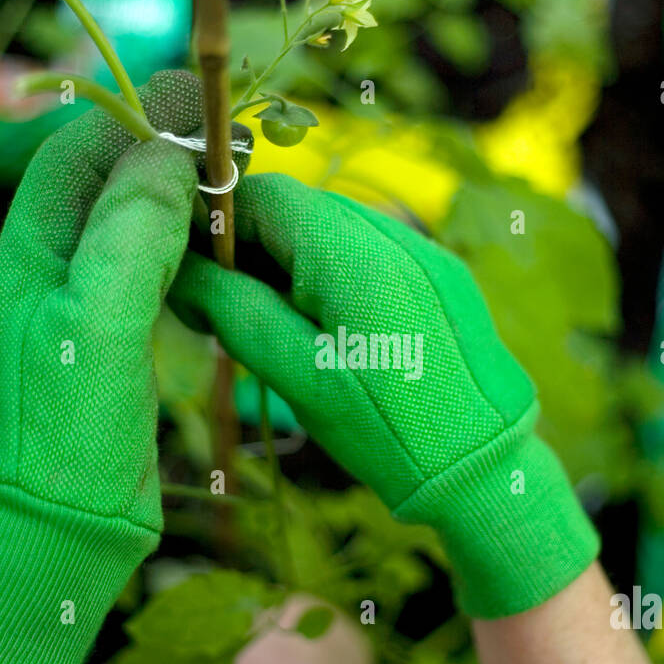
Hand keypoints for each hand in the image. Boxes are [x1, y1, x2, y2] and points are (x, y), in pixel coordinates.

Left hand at [0, 71, 202, 663]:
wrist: (68, 525)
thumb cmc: (71, 427)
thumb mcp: (99, 323)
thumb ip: (130, 234)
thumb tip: (170, 158)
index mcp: (32, 253)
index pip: (79, 154)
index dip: (138, 118)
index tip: (201, 103)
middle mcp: (54, 268)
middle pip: (110, 182)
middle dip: (166, 151)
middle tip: (233, 138)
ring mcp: (86, 304)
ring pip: (137, 223)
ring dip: (183, 195)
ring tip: (237, 178)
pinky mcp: (119, 338)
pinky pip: (154, 268)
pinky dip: (190, 244)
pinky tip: (224, 243)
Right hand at [172, 172, 597, 617]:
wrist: (484, 468)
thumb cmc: (383, 428)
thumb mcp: (295, 373)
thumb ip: (231, 309)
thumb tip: (179, 267)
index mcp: (352, 251)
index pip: (262, 194)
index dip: (215, 224)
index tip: (193, 274)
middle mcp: (394, 233)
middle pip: (298, 209)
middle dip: (251, 249)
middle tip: (226, 311)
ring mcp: (424, 251)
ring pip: (332, 231)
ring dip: (291, 265)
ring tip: (278, 330)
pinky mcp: (443, 276)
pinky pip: (369, 255)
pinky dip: (332, 277)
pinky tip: (326, 332)